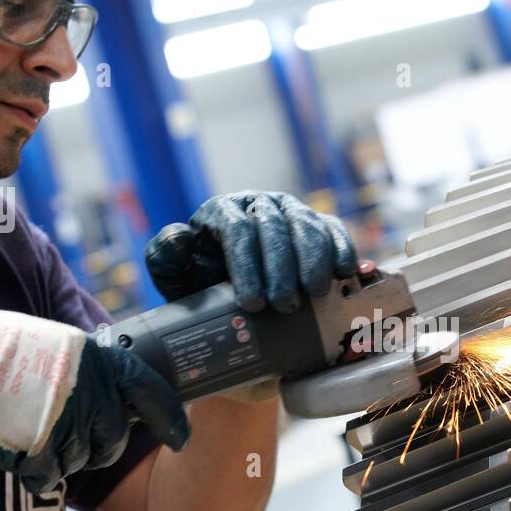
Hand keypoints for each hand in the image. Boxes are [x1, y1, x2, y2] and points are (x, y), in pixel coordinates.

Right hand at [0, 306, 189, 492]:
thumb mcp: (54, 344)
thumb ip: (84, 370)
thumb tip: (104, 390)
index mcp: (100, 360)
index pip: (152, 393)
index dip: (171, 419)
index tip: (181, 438)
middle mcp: (93, 392)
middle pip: (113, 441)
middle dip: (96, 447)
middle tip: (66, 434)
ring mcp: (70, 422)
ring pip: (82, 462)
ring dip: (61, 456)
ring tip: (28, 430)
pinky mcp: (44, 450)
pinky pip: (51, 477)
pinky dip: (35, 473)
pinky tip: (17, 452)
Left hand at [144, 191, 358, 313]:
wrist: (230, 295)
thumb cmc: (201, 285)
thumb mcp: (175, 276)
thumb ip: (166, 257)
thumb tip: (180, 237)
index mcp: (222, 211)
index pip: (238, 230)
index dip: (247, 266)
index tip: (251, 303)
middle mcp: (259, 204)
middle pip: (275, 227)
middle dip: (282, 268)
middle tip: (285, 306)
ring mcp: (291, 211)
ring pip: (307, 226)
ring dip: (314, 261)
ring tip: (314, 295)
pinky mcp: (317, 224)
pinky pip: (333, 229)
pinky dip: (342, 249)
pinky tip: (344, 272)